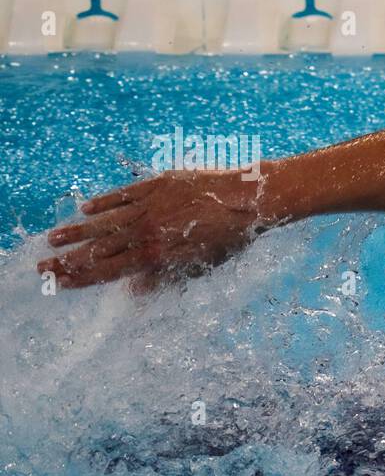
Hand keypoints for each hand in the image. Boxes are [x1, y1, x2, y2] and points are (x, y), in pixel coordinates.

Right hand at [38, 170, 264, 290]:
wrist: (251, 199)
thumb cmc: (231, 237)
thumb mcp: (202, 266)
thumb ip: (166, 277)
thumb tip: (135, 291)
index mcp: (159, 255)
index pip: (111, 270)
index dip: (83, 277)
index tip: (60, 283)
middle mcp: (149, 231)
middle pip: (99, 248)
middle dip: (69, 259)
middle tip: (42, 266)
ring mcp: (151, 206)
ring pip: (105, 221)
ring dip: (77, 231)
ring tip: (53, 239)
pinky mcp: (158, 184)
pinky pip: (123, 194)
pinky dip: (103, 202)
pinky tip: (85, 209)